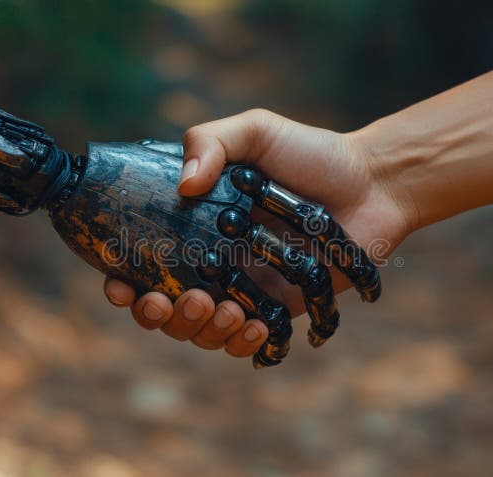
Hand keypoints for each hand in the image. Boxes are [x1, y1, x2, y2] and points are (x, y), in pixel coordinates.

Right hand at [104, 109, 413, 358]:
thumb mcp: (255, 130)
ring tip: (225, 310)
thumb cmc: (312, 154)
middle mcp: (212, 261)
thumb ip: (210, 141)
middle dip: (159, 317)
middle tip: (178, 301)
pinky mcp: (279, 309)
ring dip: (201, 332)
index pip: (142, 260)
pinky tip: (253, 327)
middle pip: (165, 307)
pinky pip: (249, 342)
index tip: (119, 286)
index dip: (122, 281)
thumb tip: (183, 187)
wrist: (373, 183)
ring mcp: (245, 288)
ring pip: (202, 332)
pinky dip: (242, 344)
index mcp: (194, 224)